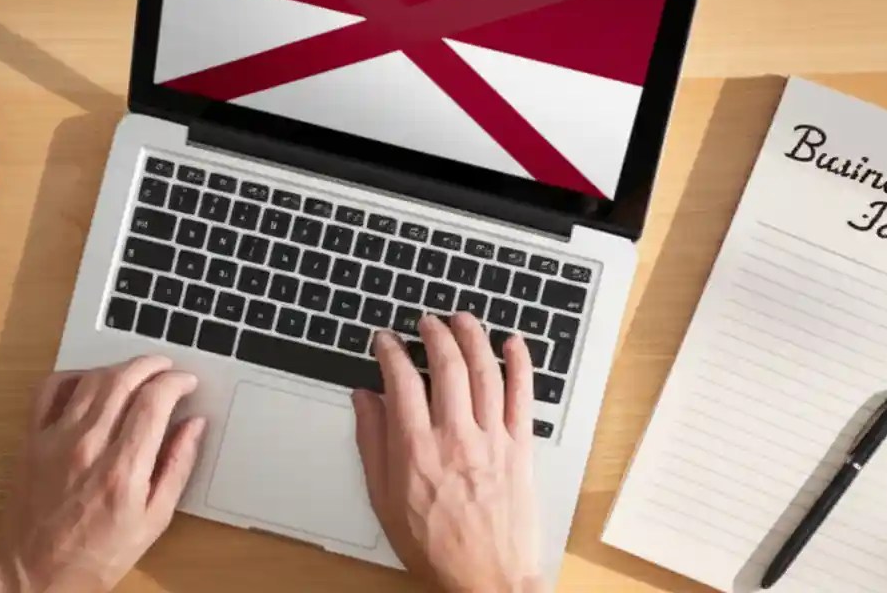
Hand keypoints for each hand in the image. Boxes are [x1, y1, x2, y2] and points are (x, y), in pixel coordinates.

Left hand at [0, 355, 206, 592]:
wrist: (34, 575)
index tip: (187, 382)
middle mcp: (88, 446)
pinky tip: (91, 382)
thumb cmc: (97, 556)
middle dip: (152, 365)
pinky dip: (73, 376)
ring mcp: (55, 440)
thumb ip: (177, 467)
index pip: (154, 401)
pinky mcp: (32, 440)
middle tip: (168, 368)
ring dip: (119, 367)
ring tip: (138, 373)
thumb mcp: (153, 521)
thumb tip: (194, 425)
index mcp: (123, 470)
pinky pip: (49, 390)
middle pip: (123, 380)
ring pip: (91, 379)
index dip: (176, 382)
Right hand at [353, 313, 542, 592]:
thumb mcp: (384, 500)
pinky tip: (514, 343)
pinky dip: (520, 364)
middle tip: (426, 321)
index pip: (401, 381)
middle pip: (446, 366)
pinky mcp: (520, 448)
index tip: (385, 340)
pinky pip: (523, 396)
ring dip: (473, 337)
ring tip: (461, 319)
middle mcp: (455, 438)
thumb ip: (372, 444)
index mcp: (416, 450)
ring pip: (485, 371)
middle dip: (434, 334)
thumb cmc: (435, 547)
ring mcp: (492, 440)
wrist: (487, 580)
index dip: (391, 351)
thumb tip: (363, 400)